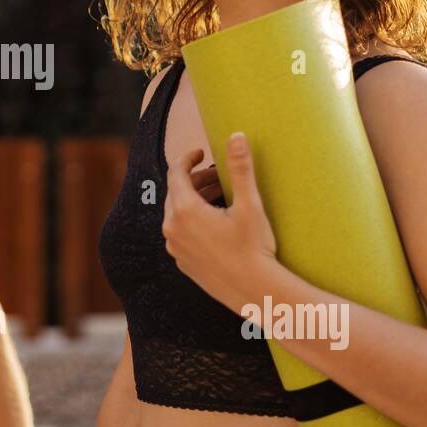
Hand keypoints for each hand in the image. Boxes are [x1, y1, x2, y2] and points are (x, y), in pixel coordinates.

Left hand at [162, 132, 277, 310]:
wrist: (254, 291)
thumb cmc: (253, 247)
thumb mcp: (249, 204)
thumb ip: (240, 168)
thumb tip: (236, 136)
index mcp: (184, 210)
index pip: (175, 172)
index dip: (187, 158)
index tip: (200, 152)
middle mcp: (172, 229)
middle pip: (176, 192)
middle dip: (196, 180)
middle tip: (218, 176)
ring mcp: (175, 248)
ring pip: (178, 214)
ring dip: (195, 200)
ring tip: (220, 196)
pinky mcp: (182, 262)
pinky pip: (181, 234)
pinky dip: (193, 221)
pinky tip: (216, 223)